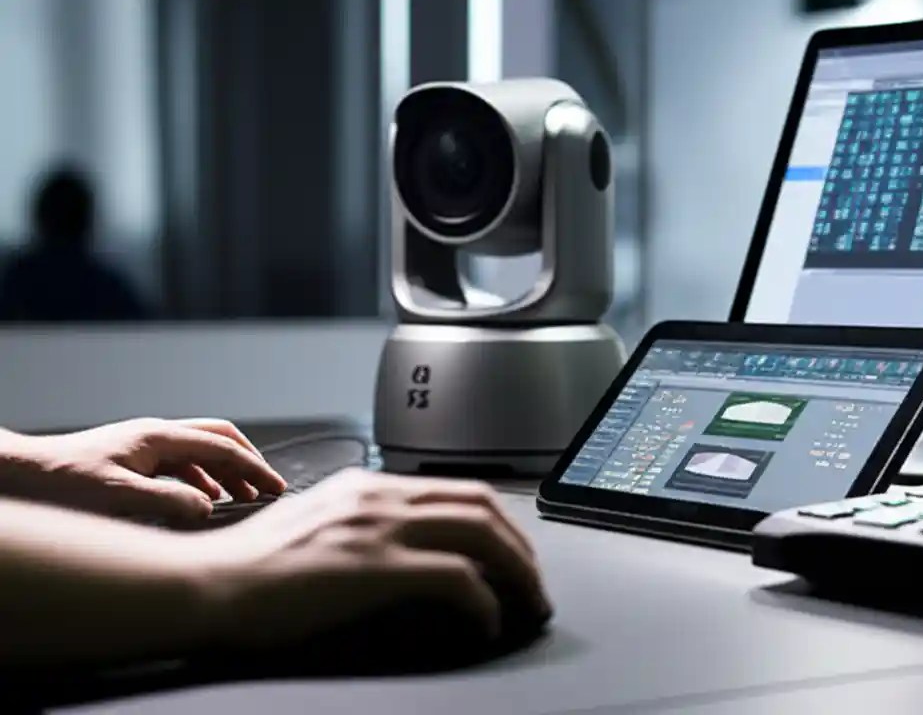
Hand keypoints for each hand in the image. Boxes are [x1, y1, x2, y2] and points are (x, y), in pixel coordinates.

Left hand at [0, 418, 285, 521]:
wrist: (23, 476)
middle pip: (217, 438)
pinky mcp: (134, 462)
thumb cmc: (64, 484)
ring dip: (227, 473)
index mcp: (159, 436)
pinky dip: (203, 480)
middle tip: (269, 488)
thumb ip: (170, 502)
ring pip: (200, 453)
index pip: (222, 447)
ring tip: (245, 498)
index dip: (254, 468)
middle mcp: (156, 435)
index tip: (276, 489)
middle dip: (247, 462)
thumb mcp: (119, 497)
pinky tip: (206, 499)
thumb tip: (209, 506)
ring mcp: (145, 447)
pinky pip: (181, 466)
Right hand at [193, 468, 549, 647]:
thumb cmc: (250, 568)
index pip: (457, 490)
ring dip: (517, 571)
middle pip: (482, 506)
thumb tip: (402, 546)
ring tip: (527, 601)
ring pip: (481, 534)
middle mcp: (379, 496)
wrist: (206, 583)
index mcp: (367, 486)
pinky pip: (457, 577)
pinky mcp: (375, 567)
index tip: (512, 552)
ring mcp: (378, 528)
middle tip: (533, 582)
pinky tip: (486, 621)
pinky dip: (484, 600)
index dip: (498, 523)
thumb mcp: (315, 525)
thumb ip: (361, 524)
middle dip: (521, 547)